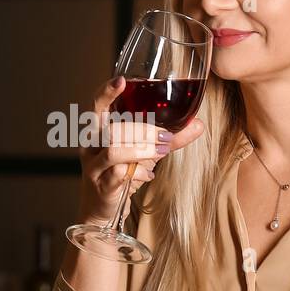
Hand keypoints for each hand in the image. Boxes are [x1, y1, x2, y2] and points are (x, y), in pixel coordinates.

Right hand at [76, 75, 205, 223]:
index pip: (97, 105)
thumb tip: (198, 125)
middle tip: (165, 136)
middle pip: (112, 129)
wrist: (102, 210)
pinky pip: (118, 174)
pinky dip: (139, 172)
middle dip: (143, 130)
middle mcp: (91, 146)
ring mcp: (94, 166)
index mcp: (99, 130)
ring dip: (142, 150)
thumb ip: (169, 138)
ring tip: (160, 152)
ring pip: (114, 150)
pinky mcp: (102, 186)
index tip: (121, 80)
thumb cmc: (121, 173)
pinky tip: (148, 175)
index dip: (106, 92)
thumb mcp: (146, 152)